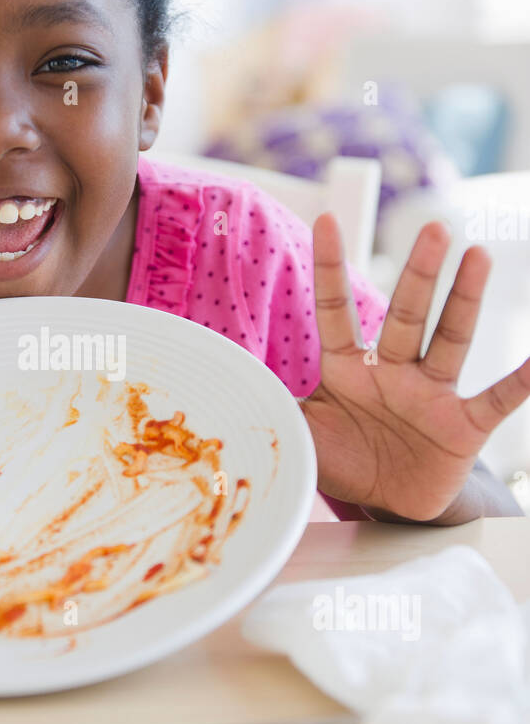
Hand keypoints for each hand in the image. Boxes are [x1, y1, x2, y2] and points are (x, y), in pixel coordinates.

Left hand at [300, 215, 529, 521]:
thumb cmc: (345, 458)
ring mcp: (431, 395)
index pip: (337, 311)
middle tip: (433, 227)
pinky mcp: (462, 427)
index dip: (332, 269)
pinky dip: (521, 382)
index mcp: (348, 368)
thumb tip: (223, 384)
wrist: (388, 504)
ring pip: (449, 341)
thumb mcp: (302, 433)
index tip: (326, 220)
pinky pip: (495, 401)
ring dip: (464, 301)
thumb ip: (273, 404)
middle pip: (405, 315)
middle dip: (419, 274)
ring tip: (477, 256)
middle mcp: (392, 371)